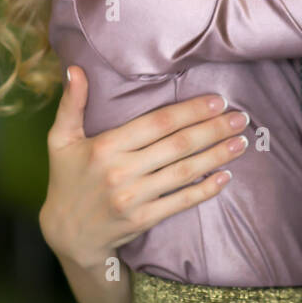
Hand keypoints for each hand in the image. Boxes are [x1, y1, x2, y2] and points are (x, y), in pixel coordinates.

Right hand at [38, 64, 251, 269]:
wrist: (67, 234)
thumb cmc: (67, 179)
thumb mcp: (60, 139)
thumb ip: (71, 103)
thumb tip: (74, 69)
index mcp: (106, 146)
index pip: (157, 123)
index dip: (190, 111)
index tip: (216, 101)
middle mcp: (121, 171)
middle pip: (177, 145)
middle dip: (213, 129)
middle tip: (240, 118)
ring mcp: (134, 198)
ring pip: (184, 172)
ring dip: (217, 156)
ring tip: (241, 142)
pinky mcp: (143, 220)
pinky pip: (180, 202)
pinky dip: (206, 190)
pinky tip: (226, 177)